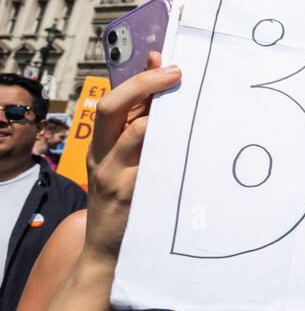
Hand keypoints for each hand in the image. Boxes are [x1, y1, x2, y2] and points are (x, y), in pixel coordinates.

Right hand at [84, 53, 180, 264]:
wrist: (108, 249)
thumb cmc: (124, 198)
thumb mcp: (123, 161)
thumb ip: (140, 127)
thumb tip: (160, 85)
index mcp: (101, 143)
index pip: (113, 99)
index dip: (138, 76)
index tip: (165, 61)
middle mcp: (102, 155)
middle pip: (112, 107)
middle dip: (145, 84)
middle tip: (177, 74)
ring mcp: (114, 175)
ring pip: (136, 133)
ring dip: (163, 116)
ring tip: (190, 106)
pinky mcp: (132, 195)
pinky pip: (155, 165)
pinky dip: (174, 151)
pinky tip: (196, 145)